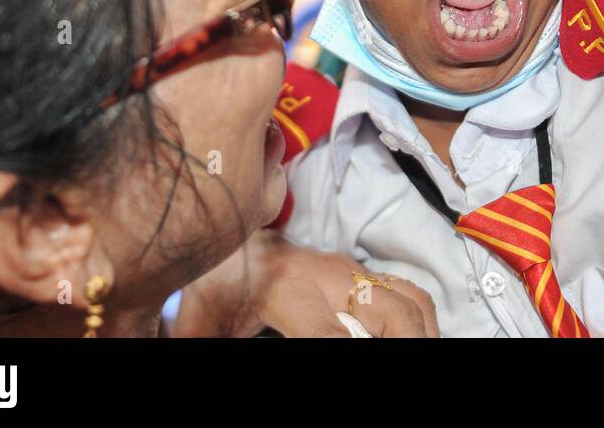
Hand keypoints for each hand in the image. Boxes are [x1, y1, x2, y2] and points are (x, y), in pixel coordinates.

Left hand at [172, 231, 438, 337]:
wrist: (230, 238)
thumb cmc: (215, 283)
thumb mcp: (202, 321)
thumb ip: (197, 338)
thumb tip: (174, 343)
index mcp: (286, 288)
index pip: (328, 335)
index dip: (344, 348)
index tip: (351, 354)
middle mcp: (329, 276)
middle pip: (387, 315)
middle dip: (403, 343)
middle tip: (413, 364)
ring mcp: (352, 272)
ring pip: (408, 302)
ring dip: (422, 333)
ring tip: (429, 351)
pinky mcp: (363, 272)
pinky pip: (410, 293)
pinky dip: (424, 320)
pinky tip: (423, 338)